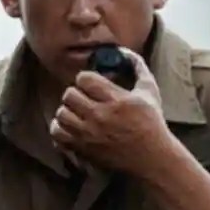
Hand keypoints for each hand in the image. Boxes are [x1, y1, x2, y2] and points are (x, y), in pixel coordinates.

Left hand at [49, 46, 170, 175]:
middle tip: (84, 98)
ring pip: (61, 114)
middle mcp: (99, 117)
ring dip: (68, 110)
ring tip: (77, 112)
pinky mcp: (83, 149)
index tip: (92, 84)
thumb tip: (122, 51)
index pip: (84, 79)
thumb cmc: (151, 122)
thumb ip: (137, 66)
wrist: (152, 158)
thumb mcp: (149, 90)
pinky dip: (60, 128)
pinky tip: (71, 126)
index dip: (86, 78)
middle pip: (69, 95)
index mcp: (115, 100)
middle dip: (76, 93)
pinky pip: (57, 134)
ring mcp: (89, 135)